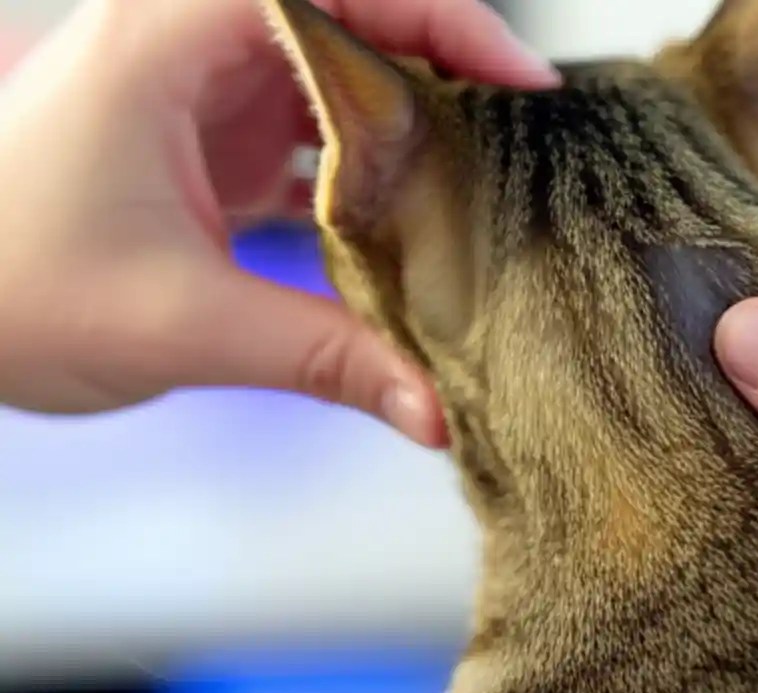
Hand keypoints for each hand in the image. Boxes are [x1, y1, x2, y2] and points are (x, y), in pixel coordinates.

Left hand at [0, 0, 554, 444]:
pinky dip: (376, 161)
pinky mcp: (217, 131)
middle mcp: (194, 39)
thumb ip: (321, 358)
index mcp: (170, 36)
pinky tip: (417, 215)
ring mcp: (208, 83)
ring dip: (419, 116)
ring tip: (486, 177)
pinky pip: (322, 121)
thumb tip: (433, 408)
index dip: (447, 20)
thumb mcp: (179, 326)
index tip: (523, 86)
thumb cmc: (3, 288)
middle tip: (525, 135)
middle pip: (360, 14)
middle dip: (450, 65)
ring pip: (347, 67)